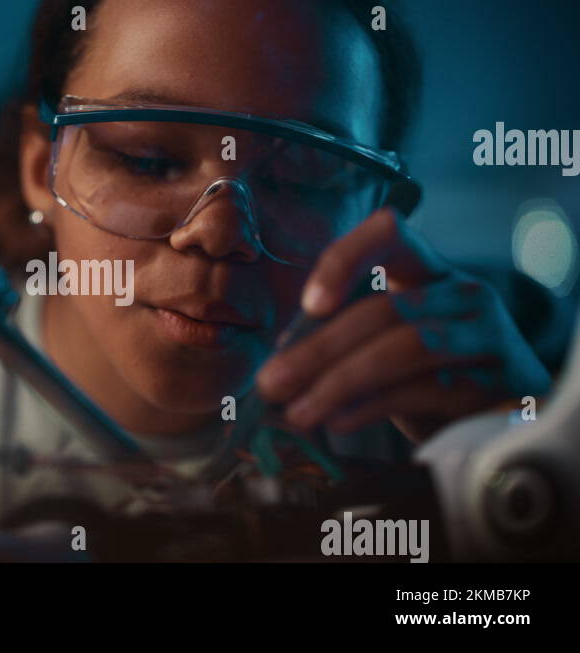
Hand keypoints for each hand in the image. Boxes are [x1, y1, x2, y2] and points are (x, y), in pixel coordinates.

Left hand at [255, 207, 551, 441]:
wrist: (493, 419)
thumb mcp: (379, 346)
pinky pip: (428, 390)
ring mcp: (488, 335)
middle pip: (383, 310)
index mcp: (426, 270)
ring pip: (405, 348)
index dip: (345, 260)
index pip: (388, 234)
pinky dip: (374, 407)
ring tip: (298, 412)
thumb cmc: (419, 374)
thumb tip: (277, 365)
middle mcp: (461, 293)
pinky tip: (339, 421)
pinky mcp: (501, 382)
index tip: (310, 306)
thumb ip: (337, 342)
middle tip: (271, 383)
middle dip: (318, 350)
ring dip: (340, 382)